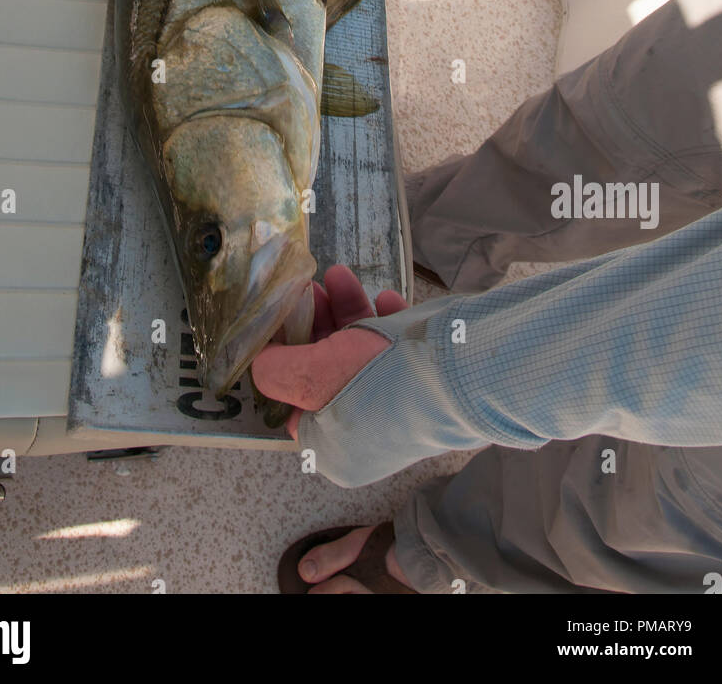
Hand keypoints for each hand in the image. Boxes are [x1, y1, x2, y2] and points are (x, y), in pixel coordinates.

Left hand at [252, 265, 407, 436]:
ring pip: (357, 351)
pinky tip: (385, 297)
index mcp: (332, 446)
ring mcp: (392, 403)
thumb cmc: (377, 380)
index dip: (280, 360)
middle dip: (314, 322)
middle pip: (323, 369)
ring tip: (338, 275)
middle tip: (306, 287)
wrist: (461, 370)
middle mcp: (361, 430)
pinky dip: (385, 319)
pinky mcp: (419, 379)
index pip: (291, 403)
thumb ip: (274, 369)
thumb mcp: (310, 376)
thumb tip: (259, 361)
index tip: (277, 321)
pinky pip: (394, 347)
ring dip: (346, 309)